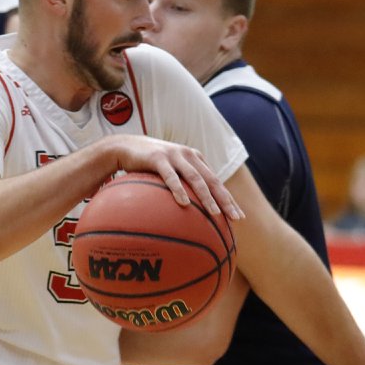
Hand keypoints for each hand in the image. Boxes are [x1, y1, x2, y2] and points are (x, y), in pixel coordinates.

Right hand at [109, 136, 243, 220]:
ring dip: (206, 196)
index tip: (239, 218)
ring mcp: (174, 156)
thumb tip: (193, 213)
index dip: (229, 199)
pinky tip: (184, 203)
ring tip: (214, 213)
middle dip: (225, 200)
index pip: (216, 182)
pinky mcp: (158, 158)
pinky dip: (178, 190)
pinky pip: (170, 177)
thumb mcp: (170, 172)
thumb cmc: (149, 165)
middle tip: (235, 218)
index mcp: (195, 160)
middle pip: (211, 180)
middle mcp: (189, 155)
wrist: (125, 146)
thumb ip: (183, 185)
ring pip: (195, 178)